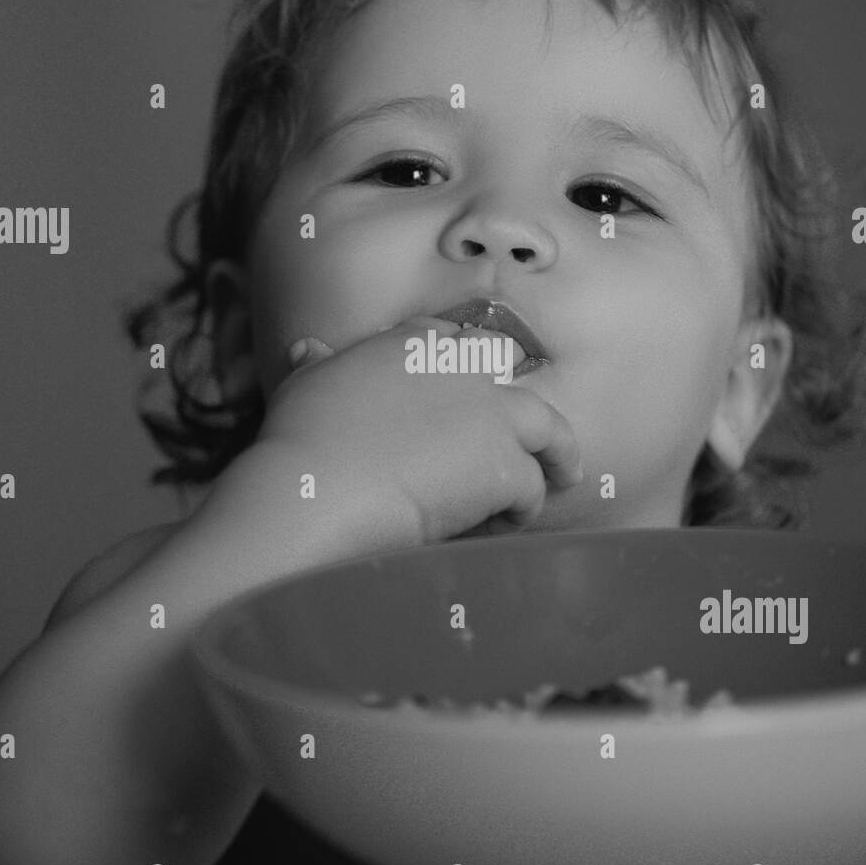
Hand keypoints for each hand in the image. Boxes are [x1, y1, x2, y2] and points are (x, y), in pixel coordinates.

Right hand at [254, 314, 582, 547]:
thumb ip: (317, 367)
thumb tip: (307, 350)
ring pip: (548, 427)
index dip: (466, 365)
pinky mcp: (504, 466)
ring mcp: (490, 413)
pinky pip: (531, 489)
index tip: (466, 392)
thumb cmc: (303, 441)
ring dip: (556, 453)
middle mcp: (462, 366)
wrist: (319, 489)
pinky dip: (522, 509)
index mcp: (413, 343)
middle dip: (518, 395)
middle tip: (528, 427)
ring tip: (562, 476)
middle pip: (512, 369)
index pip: (456, 339)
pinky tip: (502, 525)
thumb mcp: (303, 388)